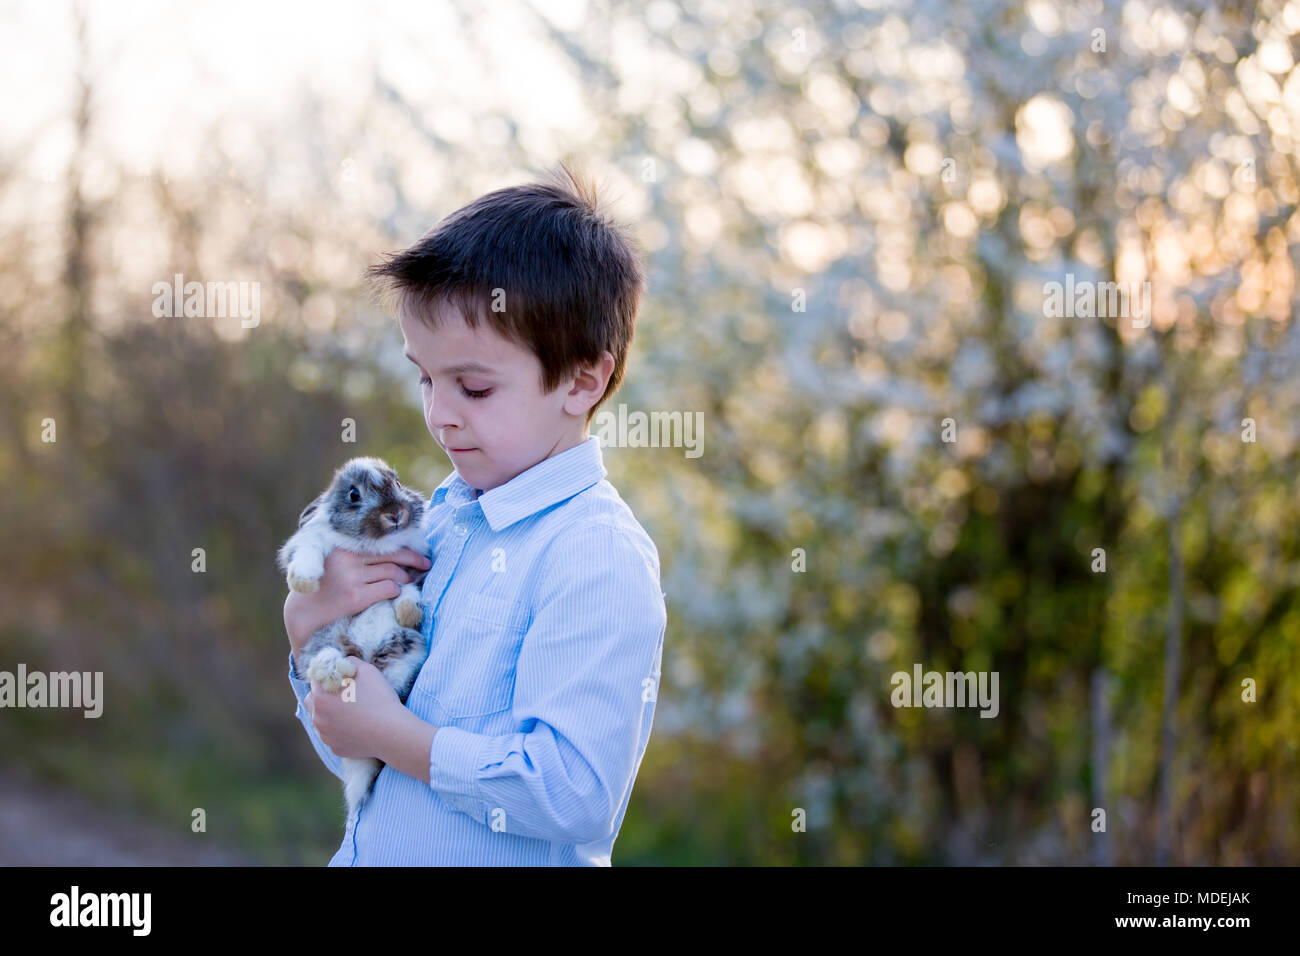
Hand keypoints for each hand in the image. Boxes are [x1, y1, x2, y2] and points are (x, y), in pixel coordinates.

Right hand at [285, 547, 431, 652]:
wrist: (302, 614)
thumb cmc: (323, 588)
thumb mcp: (335, 563)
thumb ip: (357, 556)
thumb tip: (395, 552)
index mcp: (342, 547)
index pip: (382, 544)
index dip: (404, 549)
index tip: (419, 554)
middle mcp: (347, 559)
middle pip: (392, 556)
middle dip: (414, 561)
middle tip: (426, 566)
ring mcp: (351, 577)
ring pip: (393, 573)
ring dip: (406, 578)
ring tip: (410, 581)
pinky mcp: (356, 596)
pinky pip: (389, 589)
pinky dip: (397, 591)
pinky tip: (397, 594)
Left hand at [303, 657, 405, 758]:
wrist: (392, 733)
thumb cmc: (379, 699)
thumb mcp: (367, 670)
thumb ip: (349, 662)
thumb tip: (342, 663)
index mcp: (320, 696)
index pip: (315, 679)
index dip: (327, 675)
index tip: (339, 677)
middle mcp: (317, 717)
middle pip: (311, 700)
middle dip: (322, 695)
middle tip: (343, 695)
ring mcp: (325, 735)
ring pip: (321, 720)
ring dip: (330, 714)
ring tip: (353, 712)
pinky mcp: (334, 748)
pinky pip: (332, 735)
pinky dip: (340, 731)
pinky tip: (357, 727)